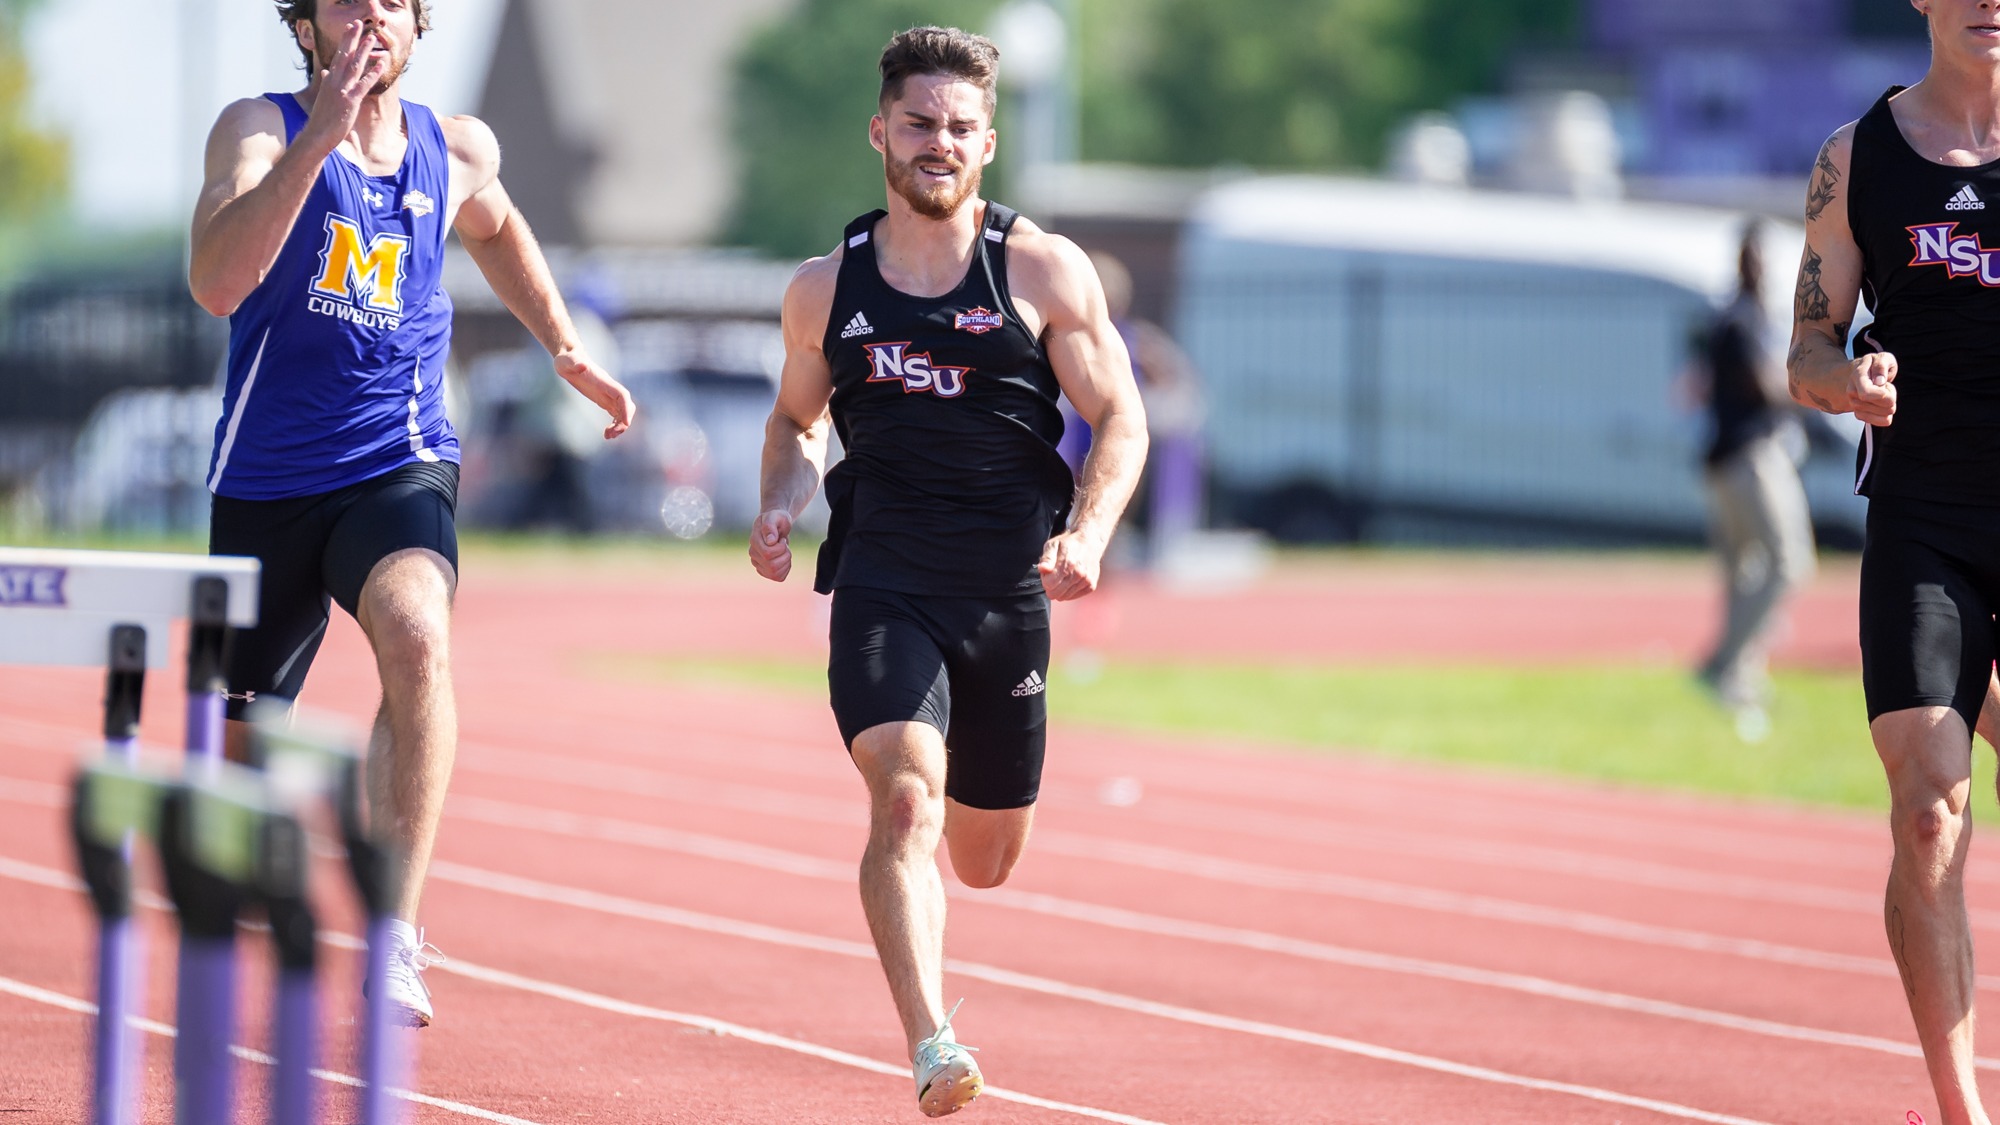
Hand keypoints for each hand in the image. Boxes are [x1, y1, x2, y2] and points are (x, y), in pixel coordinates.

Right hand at [300, 19, 387, 154]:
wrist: (318, 134)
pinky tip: (381, 64)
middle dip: (351, 38)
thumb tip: (325, 72)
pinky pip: (364, 84)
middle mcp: (335, 81)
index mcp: (329, 80)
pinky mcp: (350, 100)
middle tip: (357, 24)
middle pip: (344, 55)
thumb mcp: (323, 96)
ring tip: (371, 37)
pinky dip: (373, 73)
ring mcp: (342, 90)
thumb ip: (326, 83)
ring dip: (363, 50)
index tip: (350, 29)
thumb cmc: (322, 118)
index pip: (338, 56)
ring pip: (354, 65)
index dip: (345, 41)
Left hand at [554, 348, 634, 437]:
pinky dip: (615, 425)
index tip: (625, 423)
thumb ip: (575, 363)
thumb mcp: (567, 361)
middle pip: (626, 406)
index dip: (626, 408)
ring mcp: (608, 394)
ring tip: (607, 436)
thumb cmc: (567, 360)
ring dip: (620, 426)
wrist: (568, 359)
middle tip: (611, 434)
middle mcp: (609, 388)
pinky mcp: (604, 400)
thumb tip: (582, 366)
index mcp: (603, 381)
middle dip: (624, 421)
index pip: (621, 395)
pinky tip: (606, 433)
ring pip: (623, 412)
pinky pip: (616, 414)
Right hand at [749, 509, 793, 581]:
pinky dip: (786, 569)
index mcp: (754, 541)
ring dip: (786, 562)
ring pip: (775, 574)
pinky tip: (784, 559)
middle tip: (785, 545)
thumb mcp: (775, 517)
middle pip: (772, 566)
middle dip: (785, 555)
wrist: (777, 525)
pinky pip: (779, 577)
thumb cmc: (777, 519)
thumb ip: (770, 526)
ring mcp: (758, 564)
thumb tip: (770, 541)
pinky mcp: (765, 571)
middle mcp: (753, 554)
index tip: (781, 539)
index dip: (781, 548)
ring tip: (785, 552)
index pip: (768, 554)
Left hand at [1038, 529, 1105, 600]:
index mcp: (1067, 564)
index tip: (1048, 571)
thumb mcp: (1053, 545)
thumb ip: (1047, 558)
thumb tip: (1042, 569)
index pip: (1048, 585)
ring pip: (1064, 597)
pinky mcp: (1091, 586)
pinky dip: (1069, 590)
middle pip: (1055, 594)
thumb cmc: (1068, 544)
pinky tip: (1071, 579)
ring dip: (1060, 588)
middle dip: (1051, 586)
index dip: (1045, 578)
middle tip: (1055, 574)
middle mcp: (1078, 574)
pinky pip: (1073, 597)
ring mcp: (1086, 581)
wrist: (1089, 542)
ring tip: (1064, 575)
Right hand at [1846, 351, 1896, 426]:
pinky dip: (1889, 414)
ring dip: (1889, 404)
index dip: (1882, 395)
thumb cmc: (1875, 366)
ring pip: (1884, 415)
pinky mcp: (1860, 415)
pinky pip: (1884, 421)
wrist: (1862, 374)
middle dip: (1891, 397)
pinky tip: (1883, 404)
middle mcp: (1852, 393)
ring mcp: (1854, 405)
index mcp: (1857, 377)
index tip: (1888, 385)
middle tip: (1887, 386)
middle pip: (1880, 406)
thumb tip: (1879, 381)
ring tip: (1883, 393)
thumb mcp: (1881, 358)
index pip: (1867, 394)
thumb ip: (1881, 365)